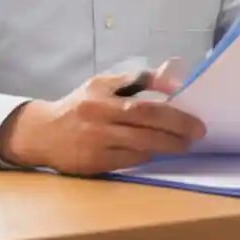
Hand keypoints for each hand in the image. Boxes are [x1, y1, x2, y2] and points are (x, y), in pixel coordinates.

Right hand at [0, 63, 204, 175]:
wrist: (42, 133)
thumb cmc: (80, 106)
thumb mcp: (103, 85)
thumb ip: (136, 79)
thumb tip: (173, 76)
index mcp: (102, 92)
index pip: (142, 96)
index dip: (171, 105)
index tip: (191, 111)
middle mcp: (98, 115)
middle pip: (145, 121)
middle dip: (176, 128)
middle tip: (197, 133)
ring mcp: (95, 141)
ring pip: (139, 145)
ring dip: (166, 145)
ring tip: (183, 144)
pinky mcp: (93, 163)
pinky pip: (128, 161)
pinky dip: (146, 157)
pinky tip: (157, 153)